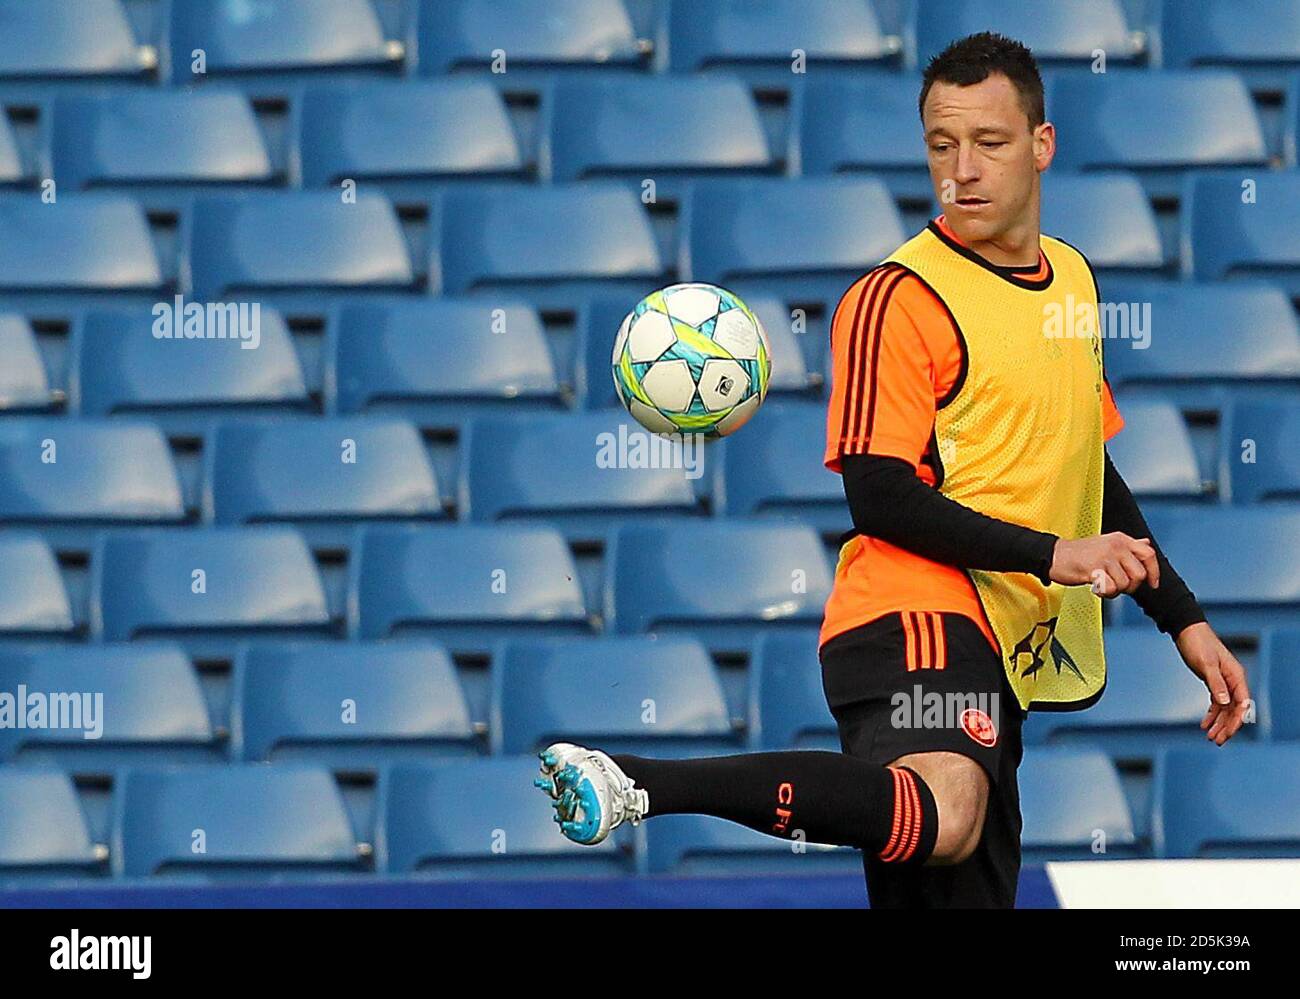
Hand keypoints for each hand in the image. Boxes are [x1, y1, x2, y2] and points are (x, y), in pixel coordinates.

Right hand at [1049, 533, 1159, 595]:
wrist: (1054, 556)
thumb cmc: (1079, 553)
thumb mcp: (1107, 543)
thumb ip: (1128, 546)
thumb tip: (1146, 545)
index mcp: (1121, 539)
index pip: (1149, 554)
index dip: (1154, 572)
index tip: (1153, 584)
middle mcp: (1116, 546)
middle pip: (1139, 574)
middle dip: (1131, 586)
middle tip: (1117, 586)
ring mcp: (1105, 557)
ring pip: (1125, 584)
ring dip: (1115, 590)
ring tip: (1103, 584)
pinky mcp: (1094, 569)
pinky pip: (1110, 589)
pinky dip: (1104, 593)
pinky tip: (1096, 587)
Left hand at [1176, 622, 1250, 745]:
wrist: (1186, 630)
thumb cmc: (1197, 644)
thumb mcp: (1206, 664)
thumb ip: (1216, 683)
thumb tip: (1225, 702)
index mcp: (1236, 676)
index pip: (1241, 704)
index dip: (1236, 720)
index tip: (1227, 733)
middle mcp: (1233, 680)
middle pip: (1234, 709)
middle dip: (1227, 726)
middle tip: (1217, 741)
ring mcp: (1224, 681)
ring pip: (1225, 708)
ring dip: (1219, 723)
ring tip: (1211, 737)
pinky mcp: (1213, 681)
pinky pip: (1216, 703)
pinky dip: (1212, 714)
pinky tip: (1205, 724)